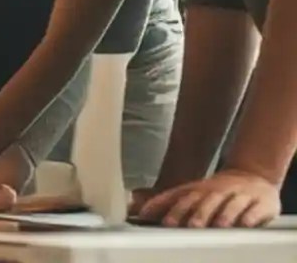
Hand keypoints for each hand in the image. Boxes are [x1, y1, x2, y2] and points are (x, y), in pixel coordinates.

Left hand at [134, 170, 280, 227]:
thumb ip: (169, 201)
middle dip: (198, 212)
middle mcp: (218, 190)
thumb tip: (139, 209)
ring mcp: (240, 195)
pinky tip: (244, 224)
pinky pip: (255, 210)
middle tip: (190, 225)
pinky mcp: (261, 203)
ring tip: (217, 226)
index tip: (164, 221)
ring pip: (231, 204)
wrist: (254, 175)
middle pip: (207, 200)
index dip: (173, 208)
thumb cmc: (217, 190)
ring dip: (223, 214)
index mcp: (200, 189)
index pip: (184, 197)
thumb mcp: (194, 192)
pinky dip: (250, 217)